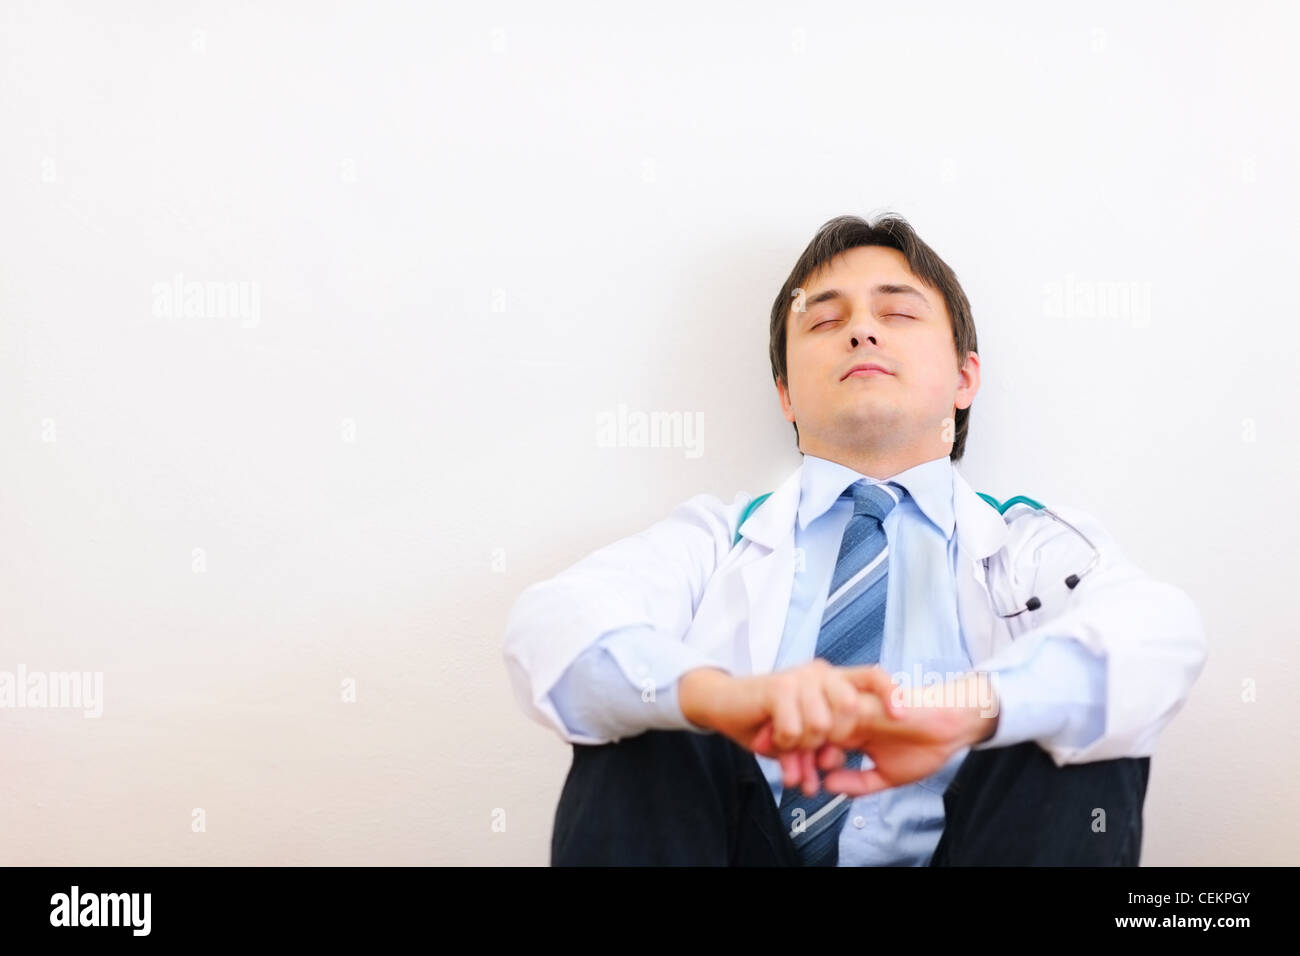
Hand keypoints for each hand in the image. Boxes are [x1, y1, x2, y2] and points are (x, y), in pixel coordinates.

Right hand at [678, 660, 900, 796]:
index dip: (892, 693)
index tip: (903, 717)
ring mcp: (800, 677)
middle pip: (852, 706)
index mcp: (832, 679)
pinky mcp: (779, 686)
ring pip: (822, 726)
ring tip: (788, 747)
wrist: (723, 704)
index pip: (873, 675)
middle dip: (834, 740)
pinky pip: (796, 730)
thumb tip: (848, 764)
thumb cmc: (767, 721)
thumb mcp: (806, 732)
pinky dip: (785, 743)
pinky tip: (773, 737)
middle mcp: (820, 672)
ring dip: (803, 747)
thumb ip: (830, 742)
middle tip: (813, 754)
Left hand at [817, 671, 1001, 797]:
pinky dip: (832, 730)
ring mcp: (856, 707)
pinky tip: (835, 753)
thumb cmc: (924, 747)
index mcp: (848, 733)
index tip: (799, 783)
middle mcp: (848, 718)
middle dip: (799, 753)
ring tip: (820, 766)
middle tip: (799, 778)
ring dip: (813, 744)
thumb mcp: (886, 776)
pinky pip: (840, 709)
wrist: (951, 728)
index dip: (802, 762)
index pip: (814, 744)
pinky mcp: (868, 698)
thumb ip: (858, 784)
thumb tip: (828, 787)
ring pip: (819, 717)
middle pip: (809, 729)